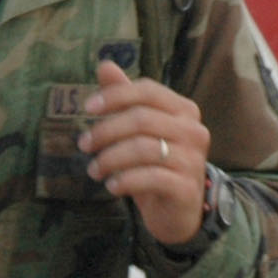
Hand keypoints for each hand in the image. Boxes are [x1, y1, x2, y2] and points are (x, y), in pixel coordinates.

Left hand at [79, 57, 209, 246]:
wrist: (178, 212)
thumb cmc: (156, 166)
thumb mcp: (139, 131)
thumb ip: (125, 97)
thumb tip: (104, 64)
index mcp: (184, 110)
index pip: (148, 91)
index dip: (115, 96)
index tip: (87, 108)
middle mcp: (194, 131)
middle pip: (142, 119)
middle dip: (106, 131)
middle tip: (84, 145)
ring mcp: (193, 160)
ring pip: (143, 149)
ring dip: (110, 159)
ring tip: (94, 170)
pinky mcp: (186, 188)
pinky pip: (150, 178)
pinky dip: (125, 181)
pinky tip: (112, 187)